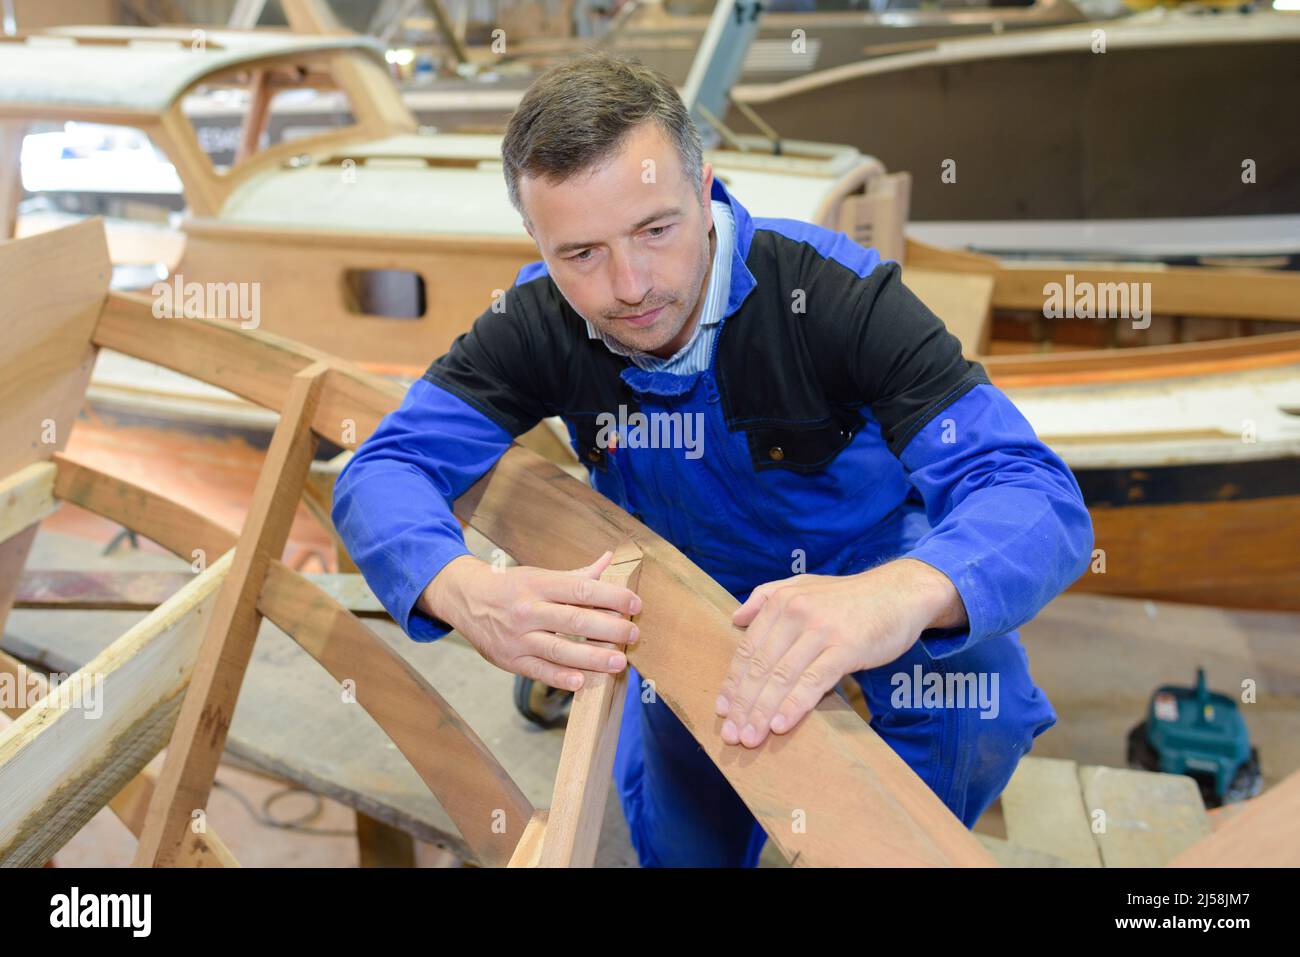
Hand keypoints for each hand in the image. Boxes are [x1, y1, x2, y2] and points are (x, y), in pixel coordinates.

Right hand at [421, 549, 640, 691]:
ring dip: (592, 657)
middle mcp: (528, 610)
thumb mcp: (540, 575)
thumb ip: (577, 574)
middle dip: (609, 629)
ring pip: (559, 650)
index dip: (611, 597)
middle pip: (574, 621)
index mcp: (538, 584)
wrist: (466, 599)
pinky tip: (582, 681)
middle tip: (633, 634)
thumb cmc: (511, 586)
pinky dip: (560, 678)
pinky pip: (539, 671)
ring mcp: (518, 637)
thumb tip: (609, 560)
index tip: (635, 604)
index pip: (581, 589)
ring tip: (618, 662)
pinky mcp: (510, 660)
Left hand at [716, 559, 964, 748]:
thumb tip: (735, 619)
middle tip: (732, 734)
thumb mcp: (803, 585)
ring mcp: (822, 630)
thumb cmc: (850, 597)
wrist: (899, 592)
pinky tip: (781, 725)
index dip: (733, 683)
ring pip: (783, 677)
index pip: (748, 649)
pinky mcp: (847, 647)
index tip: (722, 710)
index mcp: (781, 601)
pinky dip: (794, 705)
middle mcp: (796, 613)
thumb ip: (766, 597)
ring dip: (762, 712)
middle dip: (743, 705)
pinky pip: (814, 681)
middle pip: (761, 666)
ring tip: (751, 738)